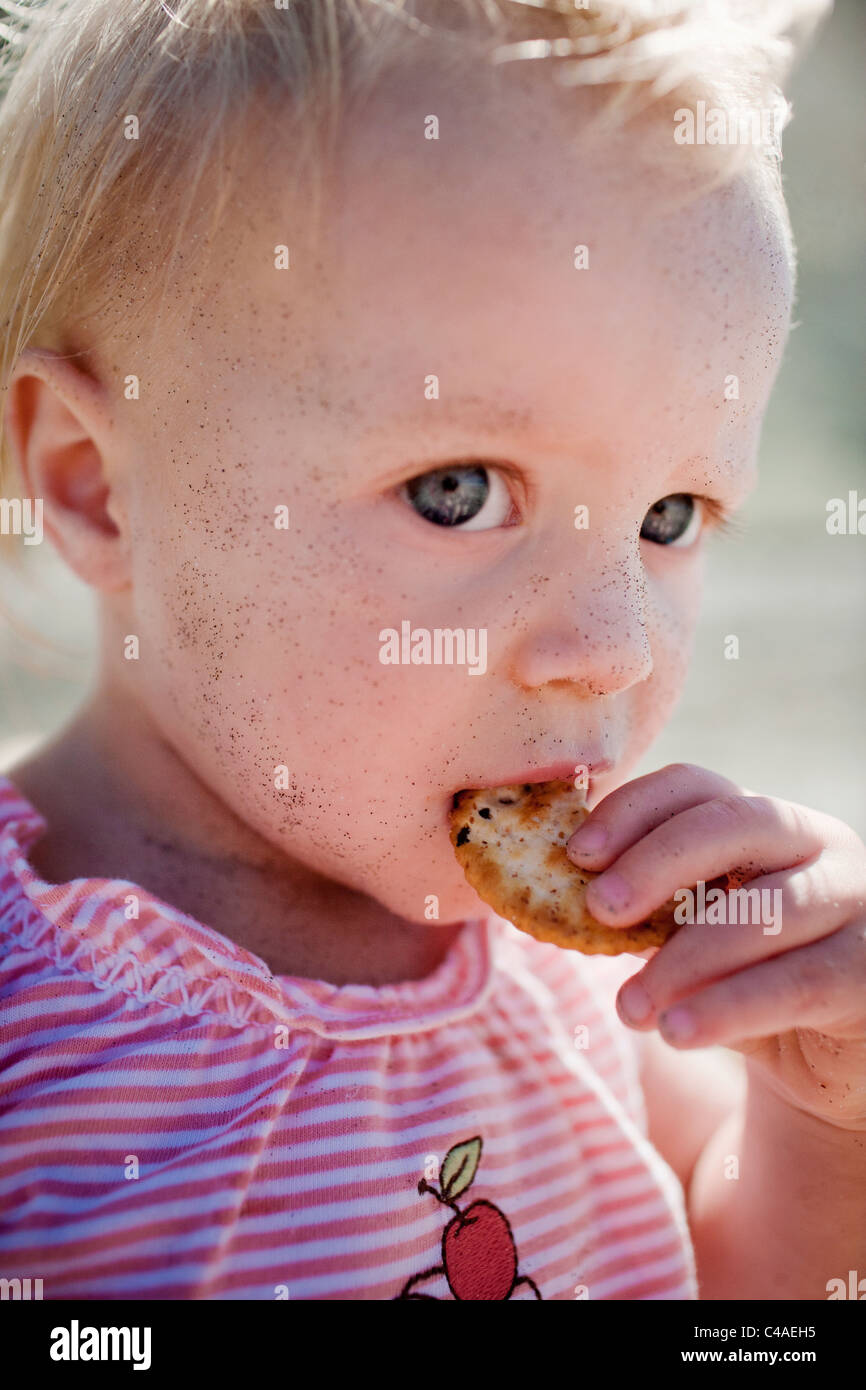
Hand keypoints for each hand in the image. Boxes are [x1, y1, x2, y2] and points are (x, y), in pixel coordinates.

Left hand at [566, 763, 865, 1130]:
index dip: (633, 811)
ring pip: (770, 909)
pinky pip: (799, 982)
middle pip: (738, 821)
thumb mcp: (689, 938)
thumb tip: (554, 900)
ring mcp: (854, 900)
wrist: (828, 1060)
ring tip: (630, 1007)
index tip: (576, 856)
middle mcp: (816, 843)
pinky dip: (732, 1007)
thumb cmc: (744, 982)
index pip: (697, 787)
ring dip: (687, 957)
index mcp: (761, 822)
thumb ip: (642, 913)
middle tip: (599, 910)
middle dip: (659, 861)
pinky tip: (679, 1031)